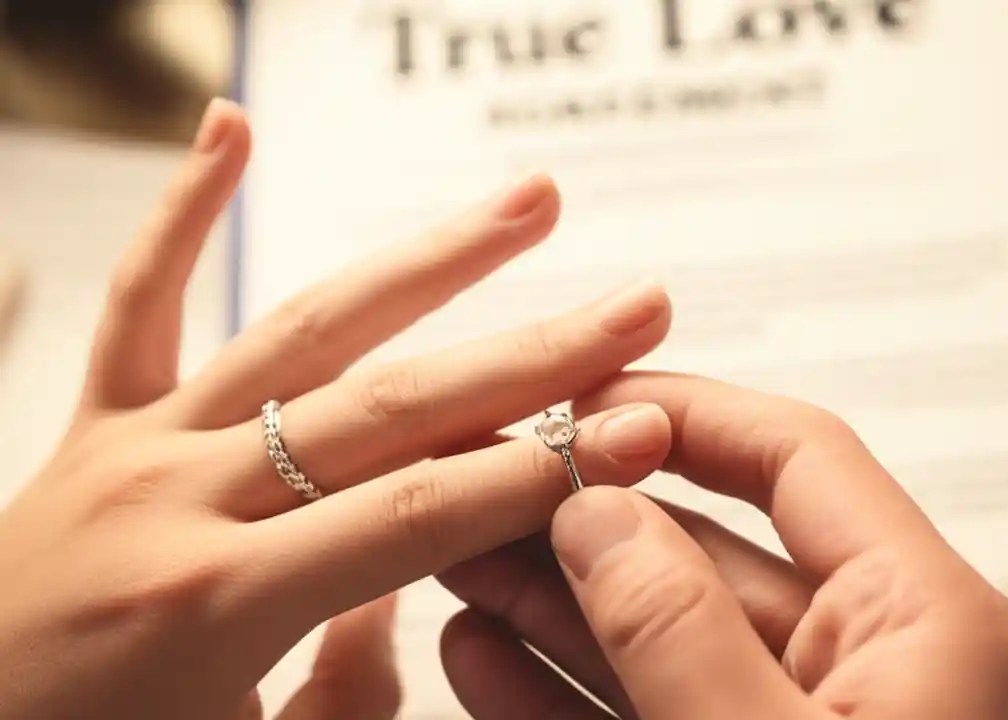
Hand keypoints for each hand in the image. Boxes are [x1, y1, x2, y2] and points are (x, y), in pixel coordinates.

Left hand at [0, 100, 674, 718]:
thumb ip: (346, 696)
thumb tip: (407, 596)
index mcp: (214, 607)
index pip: (415, 516)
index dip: (535, 469)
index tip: (635, 427)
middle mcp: (178, 501)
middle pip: (389, 409)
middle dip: (528, 357)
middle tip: (635, 306)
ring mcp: (133, 447)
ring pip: (304, 330)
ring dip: (429, 262)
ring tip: (529, 204)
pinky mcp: (95, 426)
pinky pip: (140, 303)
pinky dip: (184, 209)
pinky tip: (232, 128)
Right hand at [438, 373, 1007, 718]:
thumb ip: (683, 633)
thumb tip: (598, 509)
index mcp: (930, 627)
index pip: (798, 459)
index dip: (681, 412)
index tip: (575, 394)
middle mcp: (878, 670)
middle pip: (710, 552)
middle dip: (582, 518)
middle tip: (476, 484)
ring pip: (668, 644)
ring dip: (557, 606)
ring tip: (456, 559)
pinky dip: (567, 697)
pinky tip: (487, 659)